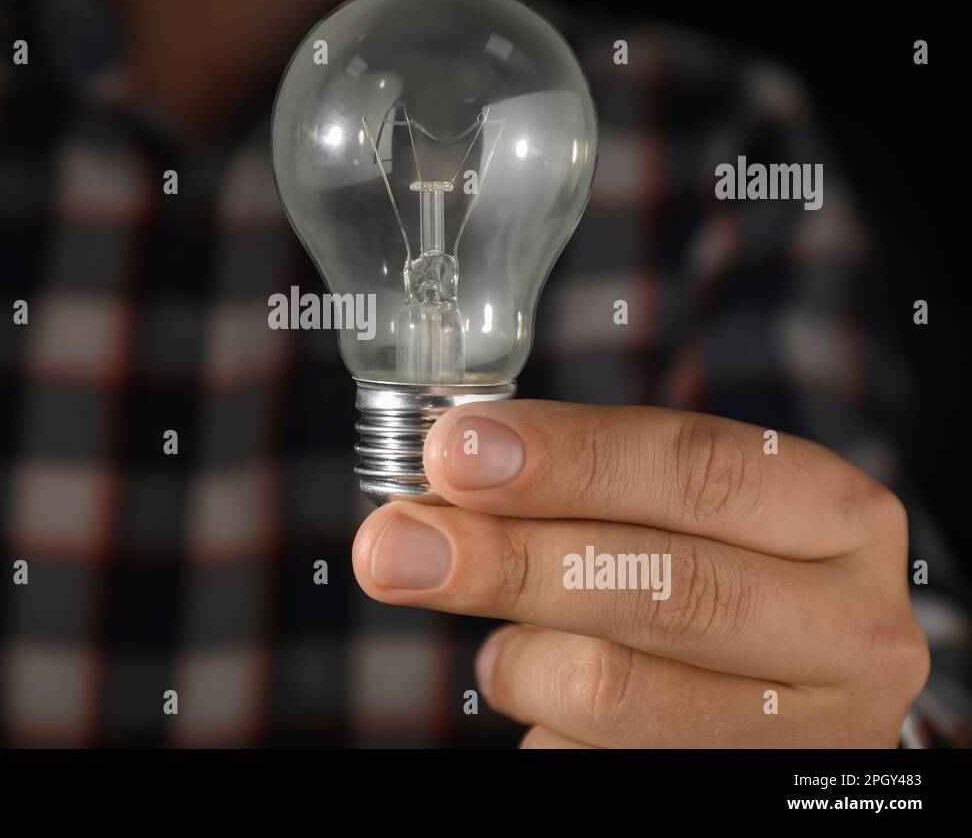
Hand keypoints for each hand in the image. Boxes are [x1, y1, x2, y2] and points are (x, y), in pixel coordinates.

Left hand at [351, 401, 929, 746]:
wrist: (784, 690)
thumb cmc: (708, 569)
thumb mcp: (676, 511)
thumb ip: (580, 485)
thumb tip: (442, 472)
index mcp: (837, 517)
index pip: (699, 470)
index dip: (569, 459)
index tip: (455, 451)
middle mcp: (850, 629)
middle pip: (660, 587)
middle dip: (508, 561)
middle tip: (392, 545)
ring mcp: (810, 732)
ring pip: (612, 689)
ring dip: (519, 661)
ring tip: (504, 652)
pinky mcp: (746, 791)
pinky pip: (595, 759)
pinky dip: (542, 727)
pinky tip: (550, 707)